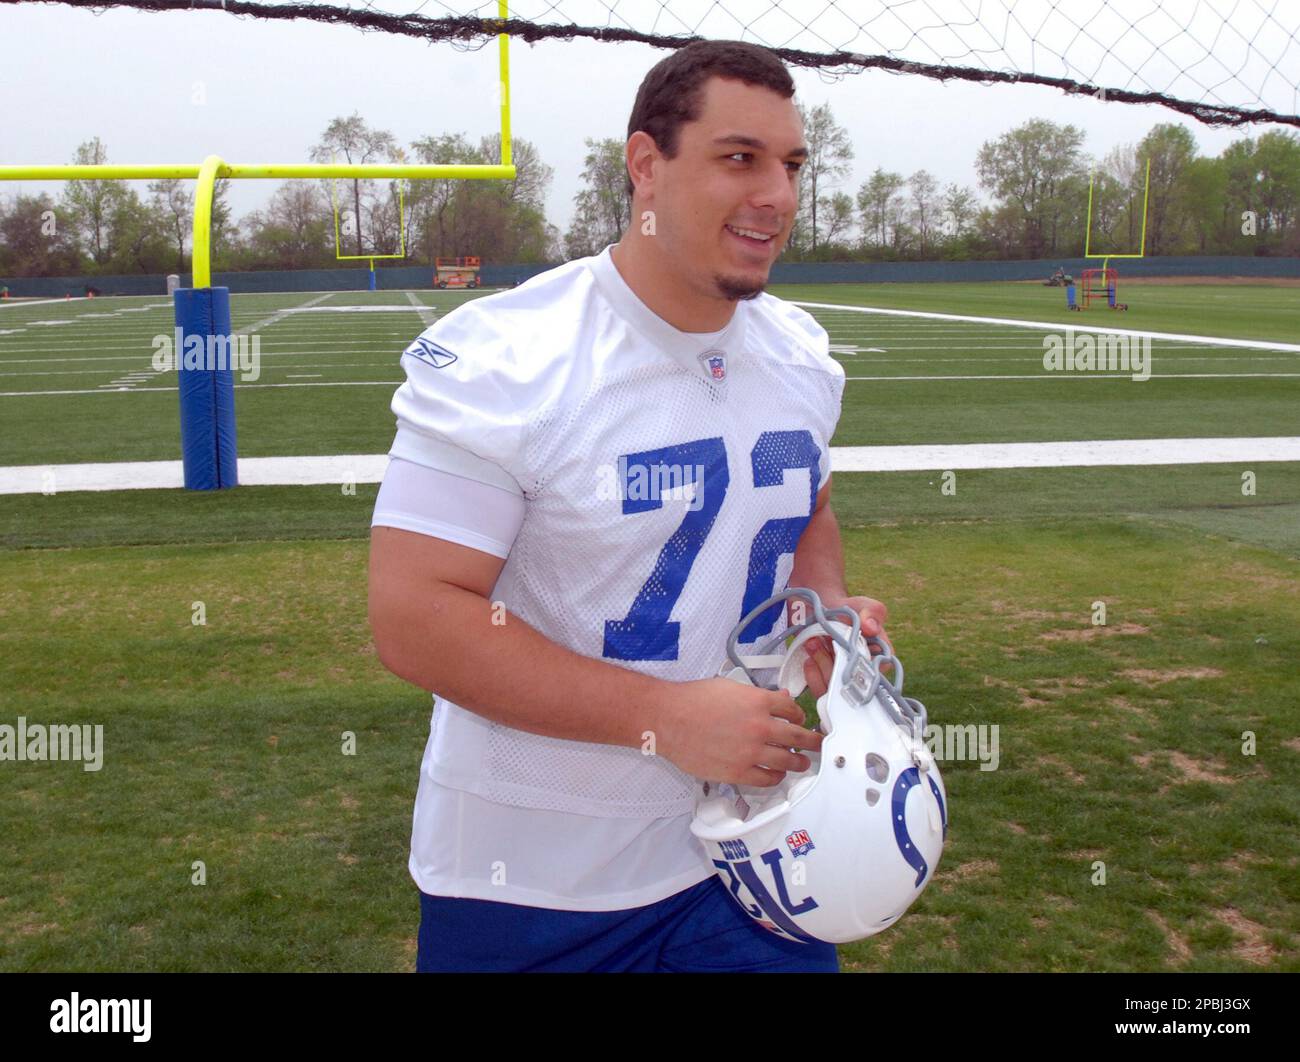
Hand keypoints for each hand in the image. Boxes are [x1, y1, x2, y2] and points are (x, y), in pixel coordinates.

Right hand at [653, 676, 823, 786]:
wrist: (668, 719)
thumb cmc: (694, 699)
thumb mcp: (730, 687)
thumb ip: (758, 695)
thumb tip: (781, 699)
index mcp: (759, 702)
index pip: (793, 710)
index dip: (799, 716)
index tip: (800, 720)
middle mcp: (760, 727)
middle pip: (798, 736)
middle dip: (812, 741)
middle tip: (817, 744)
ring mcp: (751, 752)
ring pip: (788, 761)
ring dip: (799, 762)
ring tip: (802, 763)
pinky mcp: (738, 772)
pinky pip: (767, 779)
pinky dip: (776, 777)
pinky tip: (776, 774)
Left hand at [800, 595, 889, 699]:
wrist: (821, 609)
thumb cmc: (849, 609)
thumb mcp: (865, 605)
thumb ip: (873, 612)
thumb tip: (871, 627)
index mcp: (880, 660)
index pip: (874, 674)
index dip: (860, 665)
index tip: (847, 647)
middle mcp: (863, 675)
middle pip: (851, 685)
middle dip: (835, 664)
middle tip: (821, 642)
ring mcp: (843, 682)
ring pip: (834, 690)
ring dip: (821, 665)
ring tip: (812, 644)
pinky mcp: (825, 683)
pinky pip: (819, 690)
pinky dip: (812, 675)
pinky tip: (808, 659)